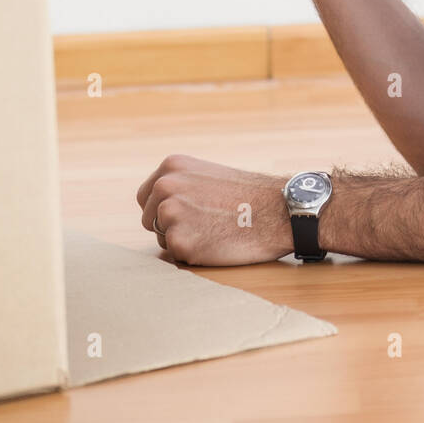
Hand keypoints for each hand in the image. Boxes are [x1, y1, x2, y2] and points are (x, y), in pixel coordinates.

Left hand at [136, 155, 292, 265]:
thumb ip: (181, 185)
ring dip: (183, 241)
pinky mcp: (180, 241)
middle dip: (170, 227)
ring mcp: (171, 214)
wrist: (277, 210)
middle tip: (205, 223)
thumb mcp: (208, 175)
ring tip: (215, 230)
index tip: (185, 213)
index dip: (162, 209)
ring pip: (162, 239)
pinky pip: (177, 255)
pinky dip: (194, 255)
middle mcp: (165, 186)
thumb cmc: (248, 195)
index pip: (145, 197)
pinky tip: (217, 242)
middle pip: (149, 220)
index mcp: (171, 167)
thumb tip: (159, 205)